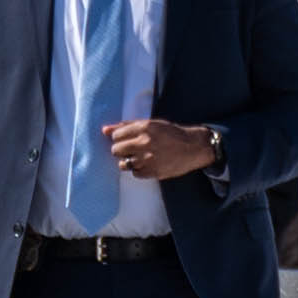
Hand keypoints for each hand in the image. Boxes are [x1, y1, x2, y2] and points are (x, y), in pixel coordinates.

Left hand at [101, 115, 218, 186]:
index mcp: (143, 127)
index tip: (127, 140)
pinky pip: (135, 174)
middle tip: (132, 149)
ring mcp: (148, 159)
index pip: (116, 135)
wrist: (193, 147)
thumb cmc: (171, 133)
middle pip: (116, 150)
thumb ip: (126, 126)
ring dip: (129, 161)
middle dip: (121, 150)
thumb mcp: (151, 124)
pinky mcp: (152, 172)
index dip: (119, 138)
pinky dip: (138, 170)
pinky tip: (147, 164)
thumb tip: (104, 130)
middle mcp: (144, 142)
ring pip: (123, 164)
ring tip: (140, 157)